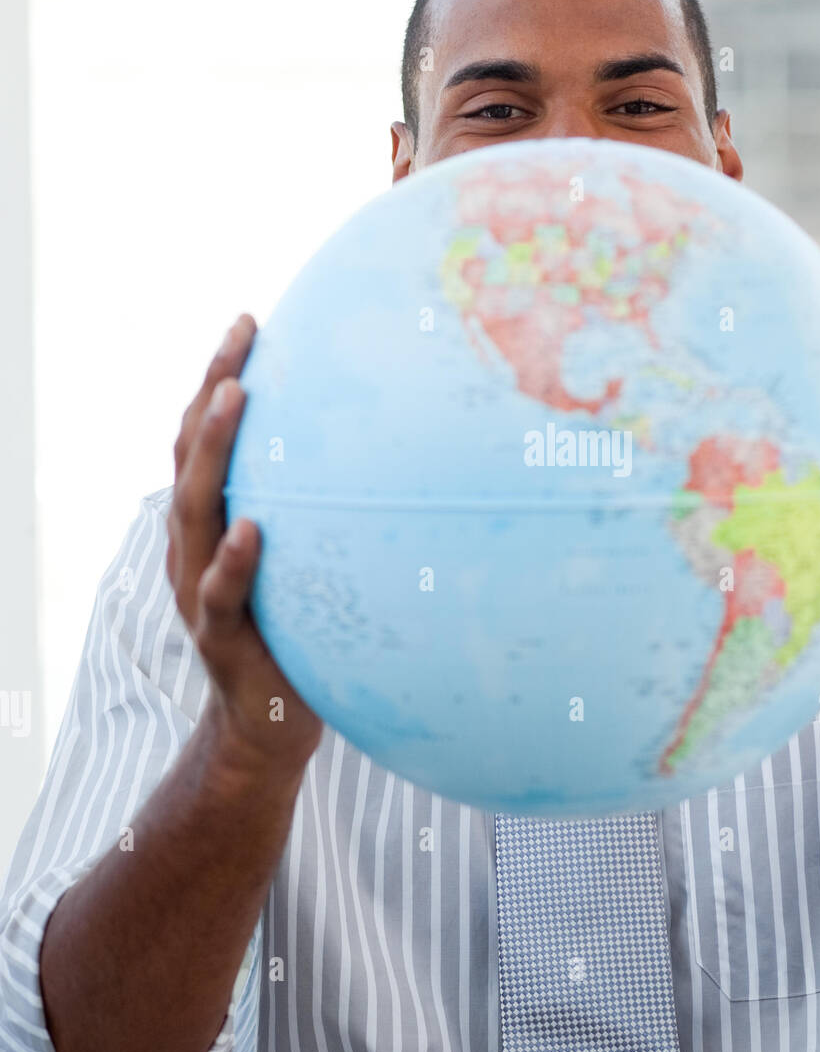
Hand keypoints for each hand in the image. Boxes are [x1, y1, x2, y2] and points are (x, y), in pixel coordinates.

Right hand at [166, 315, 322, 774]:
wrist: (264, 730)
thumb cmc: (298, 636)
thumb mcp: (306, 566)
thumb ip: (321, 517)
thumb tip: (395, 460)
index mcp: (213, 526)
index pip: (206, 439)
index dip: (220, 378)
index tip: (250, 322)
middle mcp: (195, 549)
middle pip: (191, 457)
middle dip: (212, 390)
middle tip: (241, 335)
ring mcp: (200, 592)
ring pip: (194, 513)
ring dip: (212, 453)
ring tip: (234, 400)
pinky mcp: (222, 640)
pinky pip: (221, 596)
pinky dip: (234, 561)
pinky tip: (253, 528)